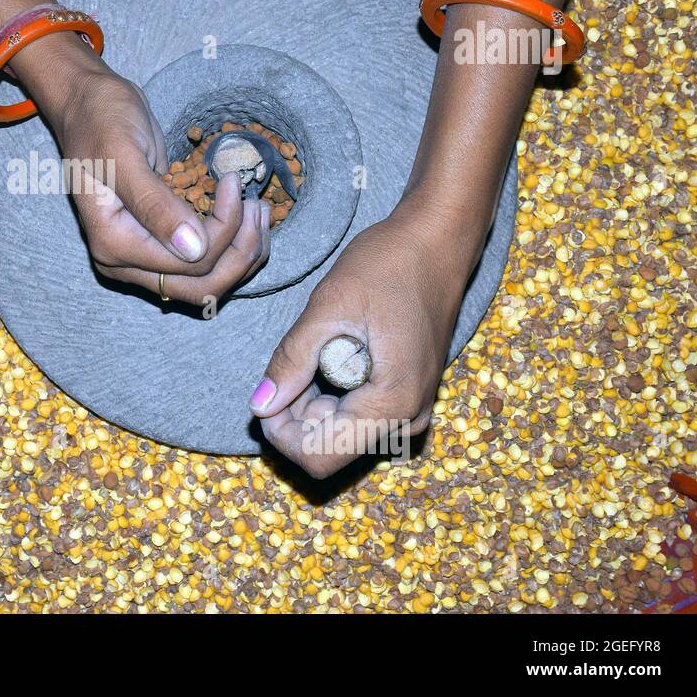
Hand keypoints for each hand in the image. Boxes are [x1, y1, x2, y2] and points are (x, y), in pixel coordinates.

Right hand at [29, 39, 269, 306]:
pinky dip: (232, 245)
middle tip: (257, 206)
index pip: (188, 262)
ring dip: (241, 254)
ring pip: (206, 282)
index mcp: (114, 244)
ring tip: (259, 210)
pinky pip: (202, 263)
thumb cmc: (100, 120)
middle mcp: (126, 262)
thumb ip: (155, 204)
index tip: (234, 181)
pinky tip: (247, 215)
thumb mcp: (125, 155)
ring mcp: (143, 255)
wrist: (88, 104)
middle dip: (239, 252)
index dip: (223, 230)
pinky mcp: (158, 242)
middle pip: (200, 286)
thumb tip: (193, 248)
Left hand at [247, 194, 479, 477]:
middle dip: (293, 415)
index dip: (281, 433)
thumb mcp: (329, 307)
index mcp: (392, 404)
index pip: (319, 457)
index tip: (267, 392)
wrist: (437, 239)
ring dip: (310, 403)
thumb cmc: (388, 264)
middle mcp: (408, 418)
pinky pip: (357, 414)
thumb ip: (292, 360)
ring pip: (340, 433)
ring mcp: (411, 409)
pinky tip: (327, 353)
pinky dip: (329, 393)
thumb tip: (259, 406)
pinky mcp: (407, 394)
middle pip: (328, 449)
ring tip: (310, 349)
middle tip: (289, 360)